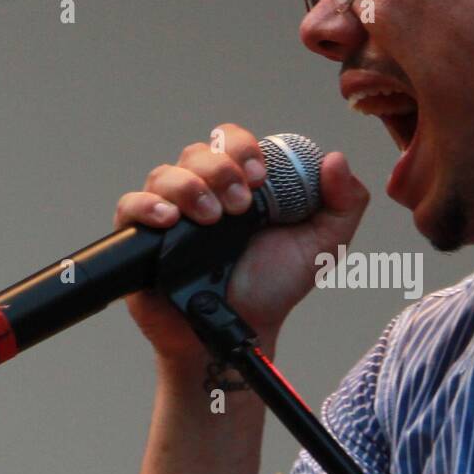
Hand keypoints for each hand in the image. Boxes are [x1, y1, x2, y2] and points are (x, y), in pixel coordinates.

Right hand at [113, 124, 370, 368]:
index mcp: (241, 183)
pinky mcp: (142, 239)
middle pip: (198, 152)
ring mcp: (171, 213)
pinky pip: (130, 206)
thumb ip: (344, 203)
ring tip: (212, 218)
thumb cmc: (275, 286)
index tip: (261, 176)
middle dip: (221, 170)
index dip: (244, 147)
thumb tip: (335, 159)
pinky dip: (147, 207)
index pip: (233, 141)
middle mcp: (203, 191)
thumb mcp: (323, 246)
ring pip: (164, 174)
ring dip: (189, 188)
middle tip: (241, 205)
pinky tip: (169, 221)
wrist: (242, 332)